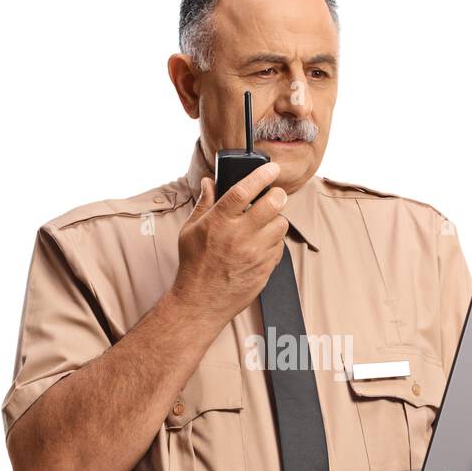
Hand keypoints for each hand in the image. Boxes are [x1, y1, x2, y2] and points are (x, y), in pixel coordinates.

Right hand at [170, 162, 288, 321]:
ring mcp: (255, 253)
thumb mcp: (190, 231)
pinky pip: (280, 246)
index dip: (262, 175)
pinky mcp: (265, 268)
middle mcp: (239, 236)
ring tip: (263, 224)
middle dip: (277, 195)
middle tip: (273, 196)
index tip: (272, 168)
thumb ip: (204, 204)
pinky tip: (261, 245)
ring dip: (275, 220)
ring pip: (281, 225)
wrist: (201, 302)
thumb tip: (209, 182)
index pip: (245, 190)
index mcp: (219, 222)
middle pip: (273, 204)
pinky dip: (274, 242)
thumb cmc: (194, 265)